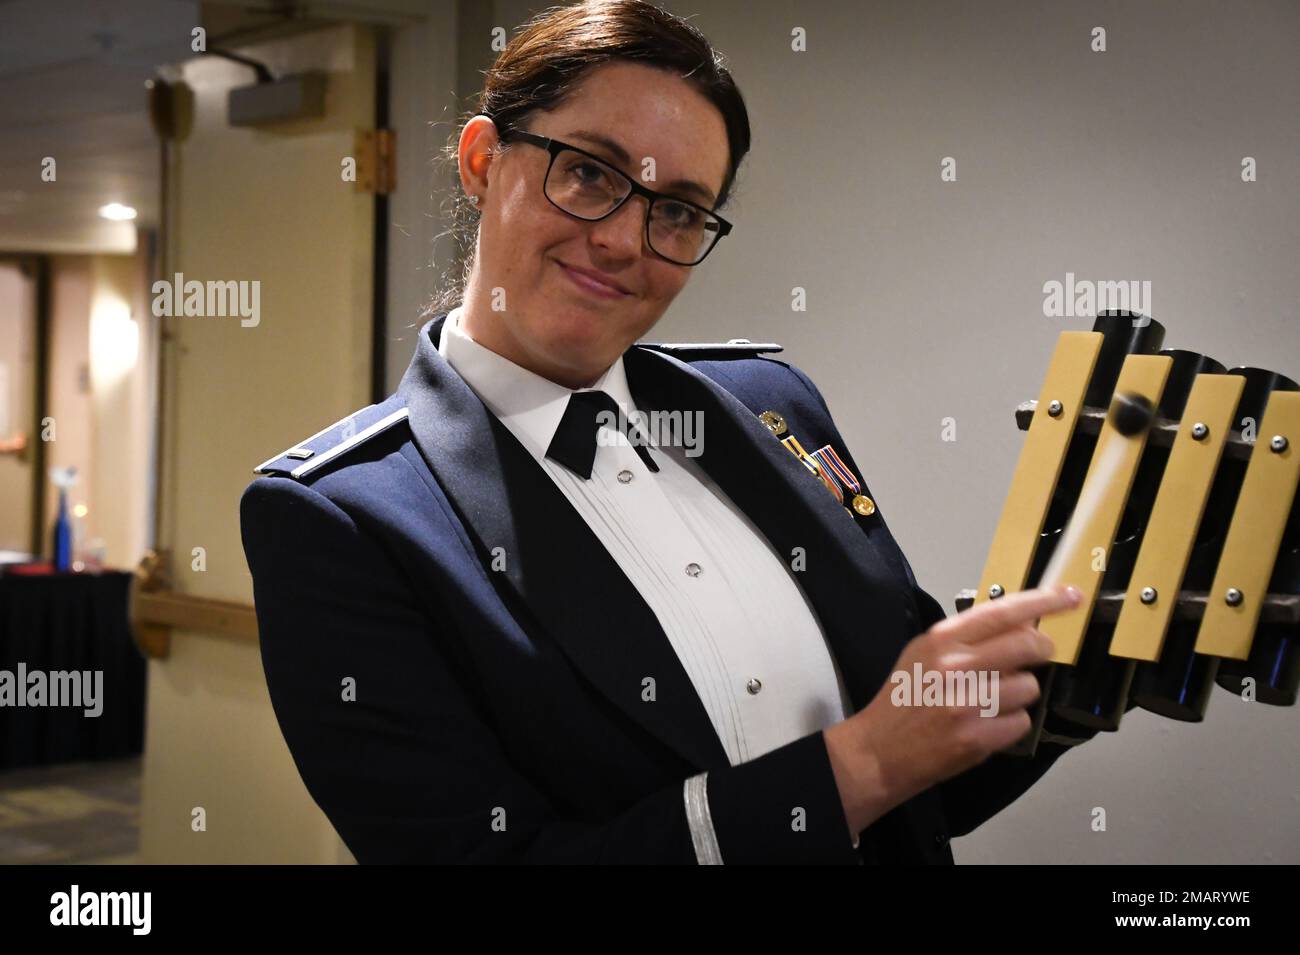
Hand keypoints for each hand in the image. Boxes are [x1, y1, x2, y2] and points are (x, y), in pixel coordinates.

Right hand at [825, 584, 1081, 835]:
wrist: (880, 749)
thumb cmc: (904, 698)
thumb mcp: (924, 653)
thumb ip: (968, 636)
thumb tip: (1021, 622)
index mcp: (941, 640)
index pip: (1004, 612)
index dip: (1044, 601)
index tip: (1069, 596)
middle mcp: (955, 667)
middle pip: (1028, 646)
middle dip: (1043, 650)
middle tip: (1039, 655)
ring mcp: (967, 703)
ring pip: (1029, 687)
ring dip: (1020, 694)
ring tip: (992, 701)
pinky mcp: (978, 737)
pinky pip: (1021, 722)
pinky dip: (1011, 725)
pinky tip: (987, 726)